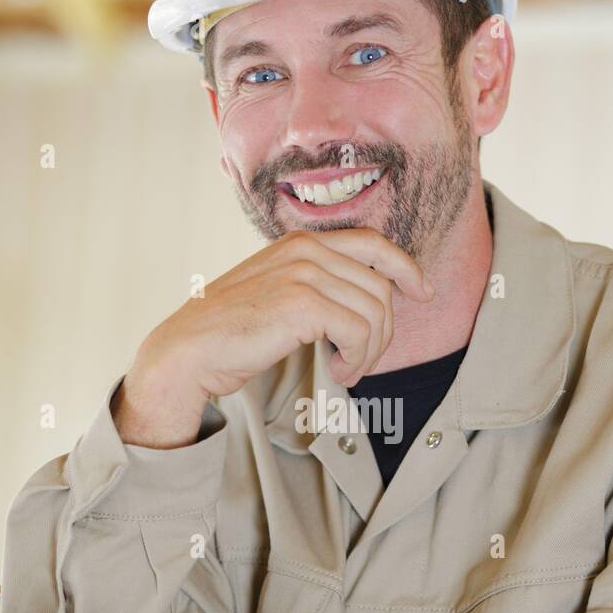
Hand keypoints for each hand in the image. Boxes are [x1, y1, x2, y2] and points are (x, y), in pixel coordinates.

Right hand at [112, 226, 434, 444]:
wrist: (189, 350)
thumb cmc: (230, 330)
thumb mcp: (278, 292)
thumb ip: (317, 285)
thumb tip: (370, 299)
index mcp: (301, 241)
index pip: (374, 243)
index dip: (406, 267)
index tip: (423, 291)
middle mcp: (305, 248)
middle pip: (381, 288)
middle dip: (382, 333)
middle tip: (360, 362)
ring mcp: (304, 272)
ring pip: (375, 312)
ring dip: (369, 352)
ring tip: (347, 370)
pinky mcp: (303, 302)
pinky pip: (359, 332)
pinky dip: (357, 359)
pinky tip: (339, 372)